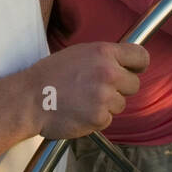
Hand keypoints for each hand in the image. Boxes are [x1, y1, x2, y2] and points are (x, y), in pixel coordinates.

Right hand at [26, 41, 149, 138]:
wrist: (30, 99)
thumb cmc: (50, 75)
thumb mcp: (79, 54)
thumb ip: (103, 58)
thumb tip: (123, 65)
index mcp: (104, 52)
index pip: (141, 57)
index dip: (138, 66)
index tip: (133, 70)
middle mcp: (109, 73)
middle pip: (134, 84)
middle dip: (120, 89)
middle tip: (97, 90)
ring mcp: (106, 97)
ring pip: (121, 103)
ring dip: (106, 105)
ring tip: (82, 100)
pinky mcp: (100, 118)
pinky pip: (108, 118)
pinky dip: (96, 118)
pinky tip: (78, 112)